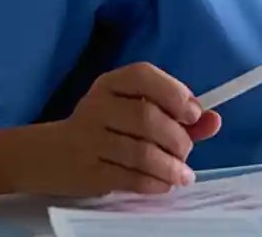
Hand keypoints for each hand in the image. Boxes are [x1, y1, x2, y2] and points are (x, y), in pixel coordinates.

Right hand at [24, 63, 221, 196]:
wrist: (47, 155)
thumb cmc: (104, 128)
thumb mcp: (135, 110)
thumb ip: (177, 114)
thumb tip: (214, 121)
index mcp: (112, 84)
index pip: (144, 76)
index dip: (174, 93)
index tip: (193, 115)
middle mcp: (97, 106)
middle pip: (147, 118)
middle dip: (177, 138)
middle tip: (185, 151)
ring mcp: (88, 139)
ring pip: (140, 152)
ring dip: (170, 166)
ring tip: (183, 175)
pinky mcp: (87, 170)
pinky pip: (128, 177)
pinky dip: (154, 182)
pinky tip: (164, 184)